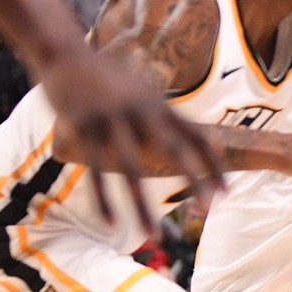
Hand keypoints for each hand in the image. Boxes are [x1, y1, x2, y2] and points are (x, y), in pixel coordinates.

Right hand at [41, 46, 225, 235]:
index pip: (194, 136)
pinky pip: (95, 171)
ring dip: (143, 206)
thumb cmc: (108, 78)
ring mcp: (110, 119)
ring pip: (131, 170)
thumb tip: (199, 138)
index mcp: (158, 104)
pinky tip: (112, 224)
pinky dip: (104, 200)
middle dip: (194, 179)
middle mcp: (140, 110)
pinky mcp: (82, 128)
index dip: (213, 164)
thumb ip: (167, 116)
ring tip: (154, 236)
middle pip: (172, 149)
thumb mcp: (143, 91)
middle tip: (207, 210)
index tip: (227, 193)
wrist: (63, 54)